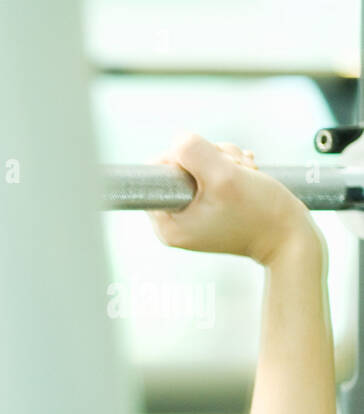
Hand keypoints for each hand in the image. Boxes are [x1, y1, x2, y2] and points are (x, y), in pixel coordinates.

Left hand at [146, 132, 317, 266]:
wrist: (290, 237)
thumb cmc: (261, 212)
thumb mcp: (224, 177)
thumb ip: (193, 153)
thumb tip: (176, 142)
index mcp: (166, 224)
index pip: (157, 171)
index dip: (184, 157)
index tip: (211, 166)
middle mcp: (174, 223)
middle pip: (179, 166)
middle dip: (210, 158)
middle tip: (235, 168)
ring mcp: (191, 216)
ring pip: (199, 167)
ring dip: (225, 161)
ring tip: (246, 172)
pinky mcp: (209, 209)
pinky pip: (212, 176)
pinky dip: (231, 169)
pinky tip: (248, 174)